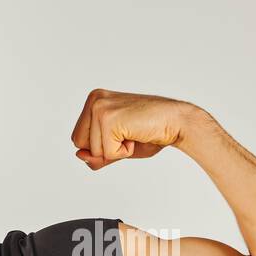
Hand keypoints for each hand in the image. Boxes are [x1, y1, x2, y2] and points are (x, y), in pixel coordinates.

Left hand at [71, 89, 196, 170]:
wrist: (176, 122)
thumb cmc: (151, 132)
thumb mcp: (118, 146)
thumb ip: (97, 153)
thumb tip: (79, 156)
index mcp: (94, 101)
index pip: (78, 138)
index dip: (99, 146)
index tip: (123, 133)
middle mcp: (94, 100)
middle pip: (79, 143)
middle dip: (104, 149)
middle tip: (128, 134)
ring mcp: (100, 108)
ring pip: (92, 151)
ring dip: (116, 151)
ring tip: (133, 133)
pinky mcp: (108, 119)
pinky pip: (107, 153)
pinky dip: (123, 153)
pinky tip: (136, 135)